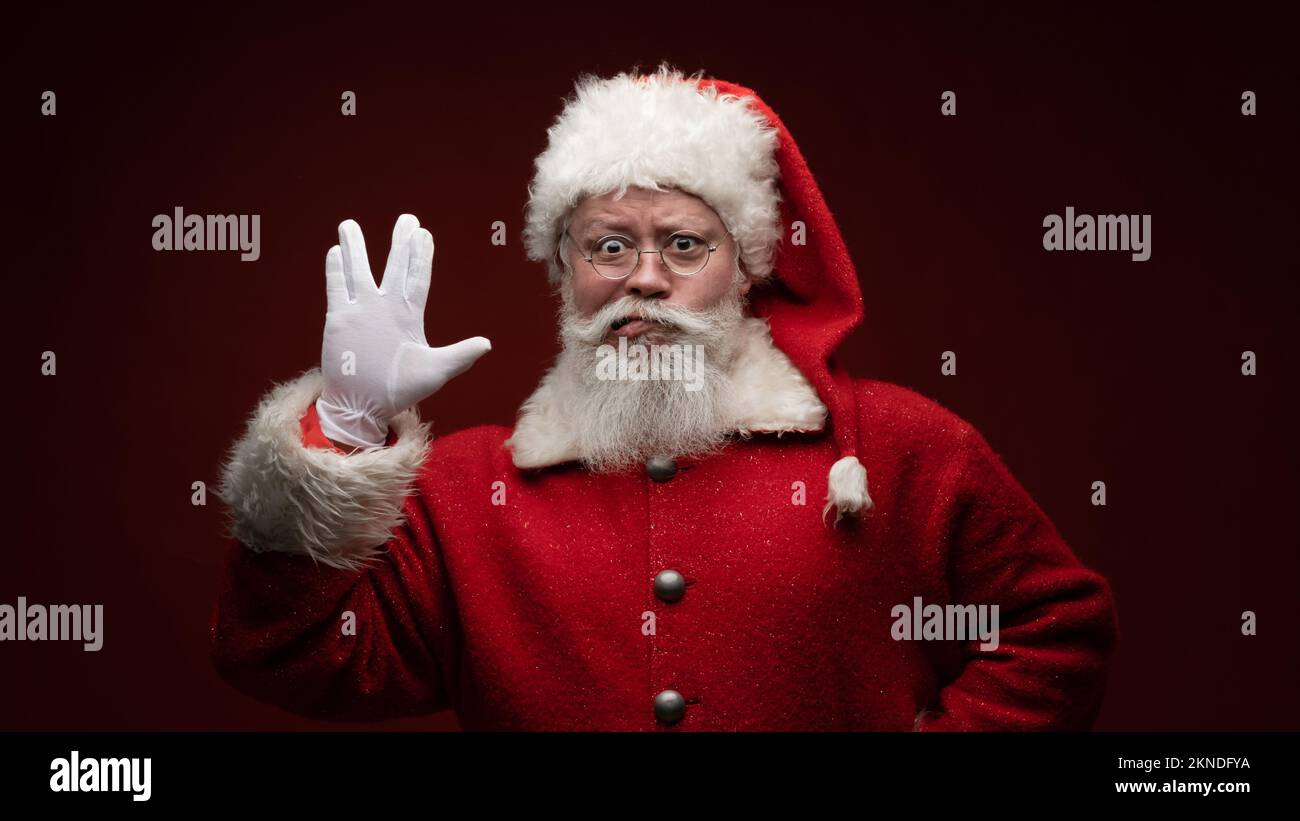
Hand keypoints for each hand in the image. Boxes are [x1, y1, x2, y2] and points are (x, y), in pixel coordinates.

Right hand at [316, 214, 490, 447]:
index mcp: (409, 316)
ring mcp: (362, 311)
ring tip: (349, 224)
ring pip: (359, 271)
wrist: (364, 405)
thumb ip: (459, 356)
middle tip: (407, 219)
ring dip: (356, 249)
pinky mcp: (339, 320)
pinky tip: (335, 251)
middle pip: (394, 267)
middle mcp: (385, 307)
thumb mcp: (435, 372)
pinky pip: (338, 289)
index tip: (425, 234)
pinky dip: (336, 271)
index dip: (422, 257)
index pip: (418, 278)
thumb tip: (487, 344)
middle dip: (400, 243)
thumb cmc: (400, 389)